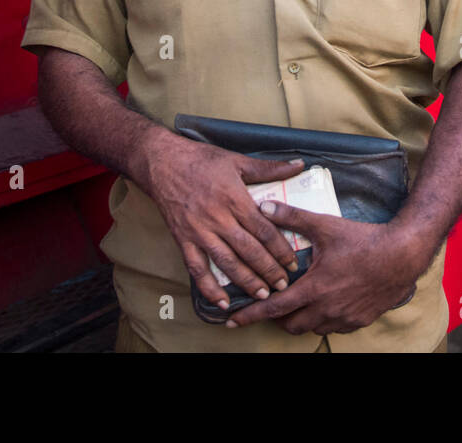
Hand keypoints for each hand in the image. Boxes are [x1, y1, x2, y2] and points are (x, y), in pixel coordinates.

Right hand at [136, 131, 308, 311]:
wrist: (162, 162)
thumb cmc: (201, 159)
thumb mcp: (237, 160)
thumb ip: (269, 168)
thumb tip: (299, 165)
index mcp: (235, 199)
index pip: (264, 230)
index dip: (280, 249)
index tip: (293, 263)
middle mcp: (218, 218)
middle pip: (249, 250)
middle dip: (268, 270)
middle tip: (284, 285)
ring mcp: (199, 231)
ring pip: (227, 262)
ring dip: (246, 281)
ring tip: (262, 296)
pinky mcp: (182, 239)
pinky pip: (197, 268)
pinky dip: (209, 287)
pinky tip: (221, 302)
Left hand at [226, 201, 425, 334]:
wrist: (403, 255)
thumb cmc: (364, 240)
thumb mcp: (325, 225)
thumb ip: (292, 217)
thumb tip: (263, 206)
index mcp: (314, 289)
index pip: (273, 308)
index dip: (251, 315)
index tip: (233, 321)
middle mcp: (326, 309)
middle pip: (291, 325)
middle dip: (277, 319)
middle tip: (271, 305)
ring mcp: (344, 318)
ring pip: (312, 329)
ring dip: (301, 319)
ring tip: (297, 304)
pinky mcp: (360, 320)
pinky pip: (334, 328)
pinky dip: (323, 320)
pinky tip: (325, 304)